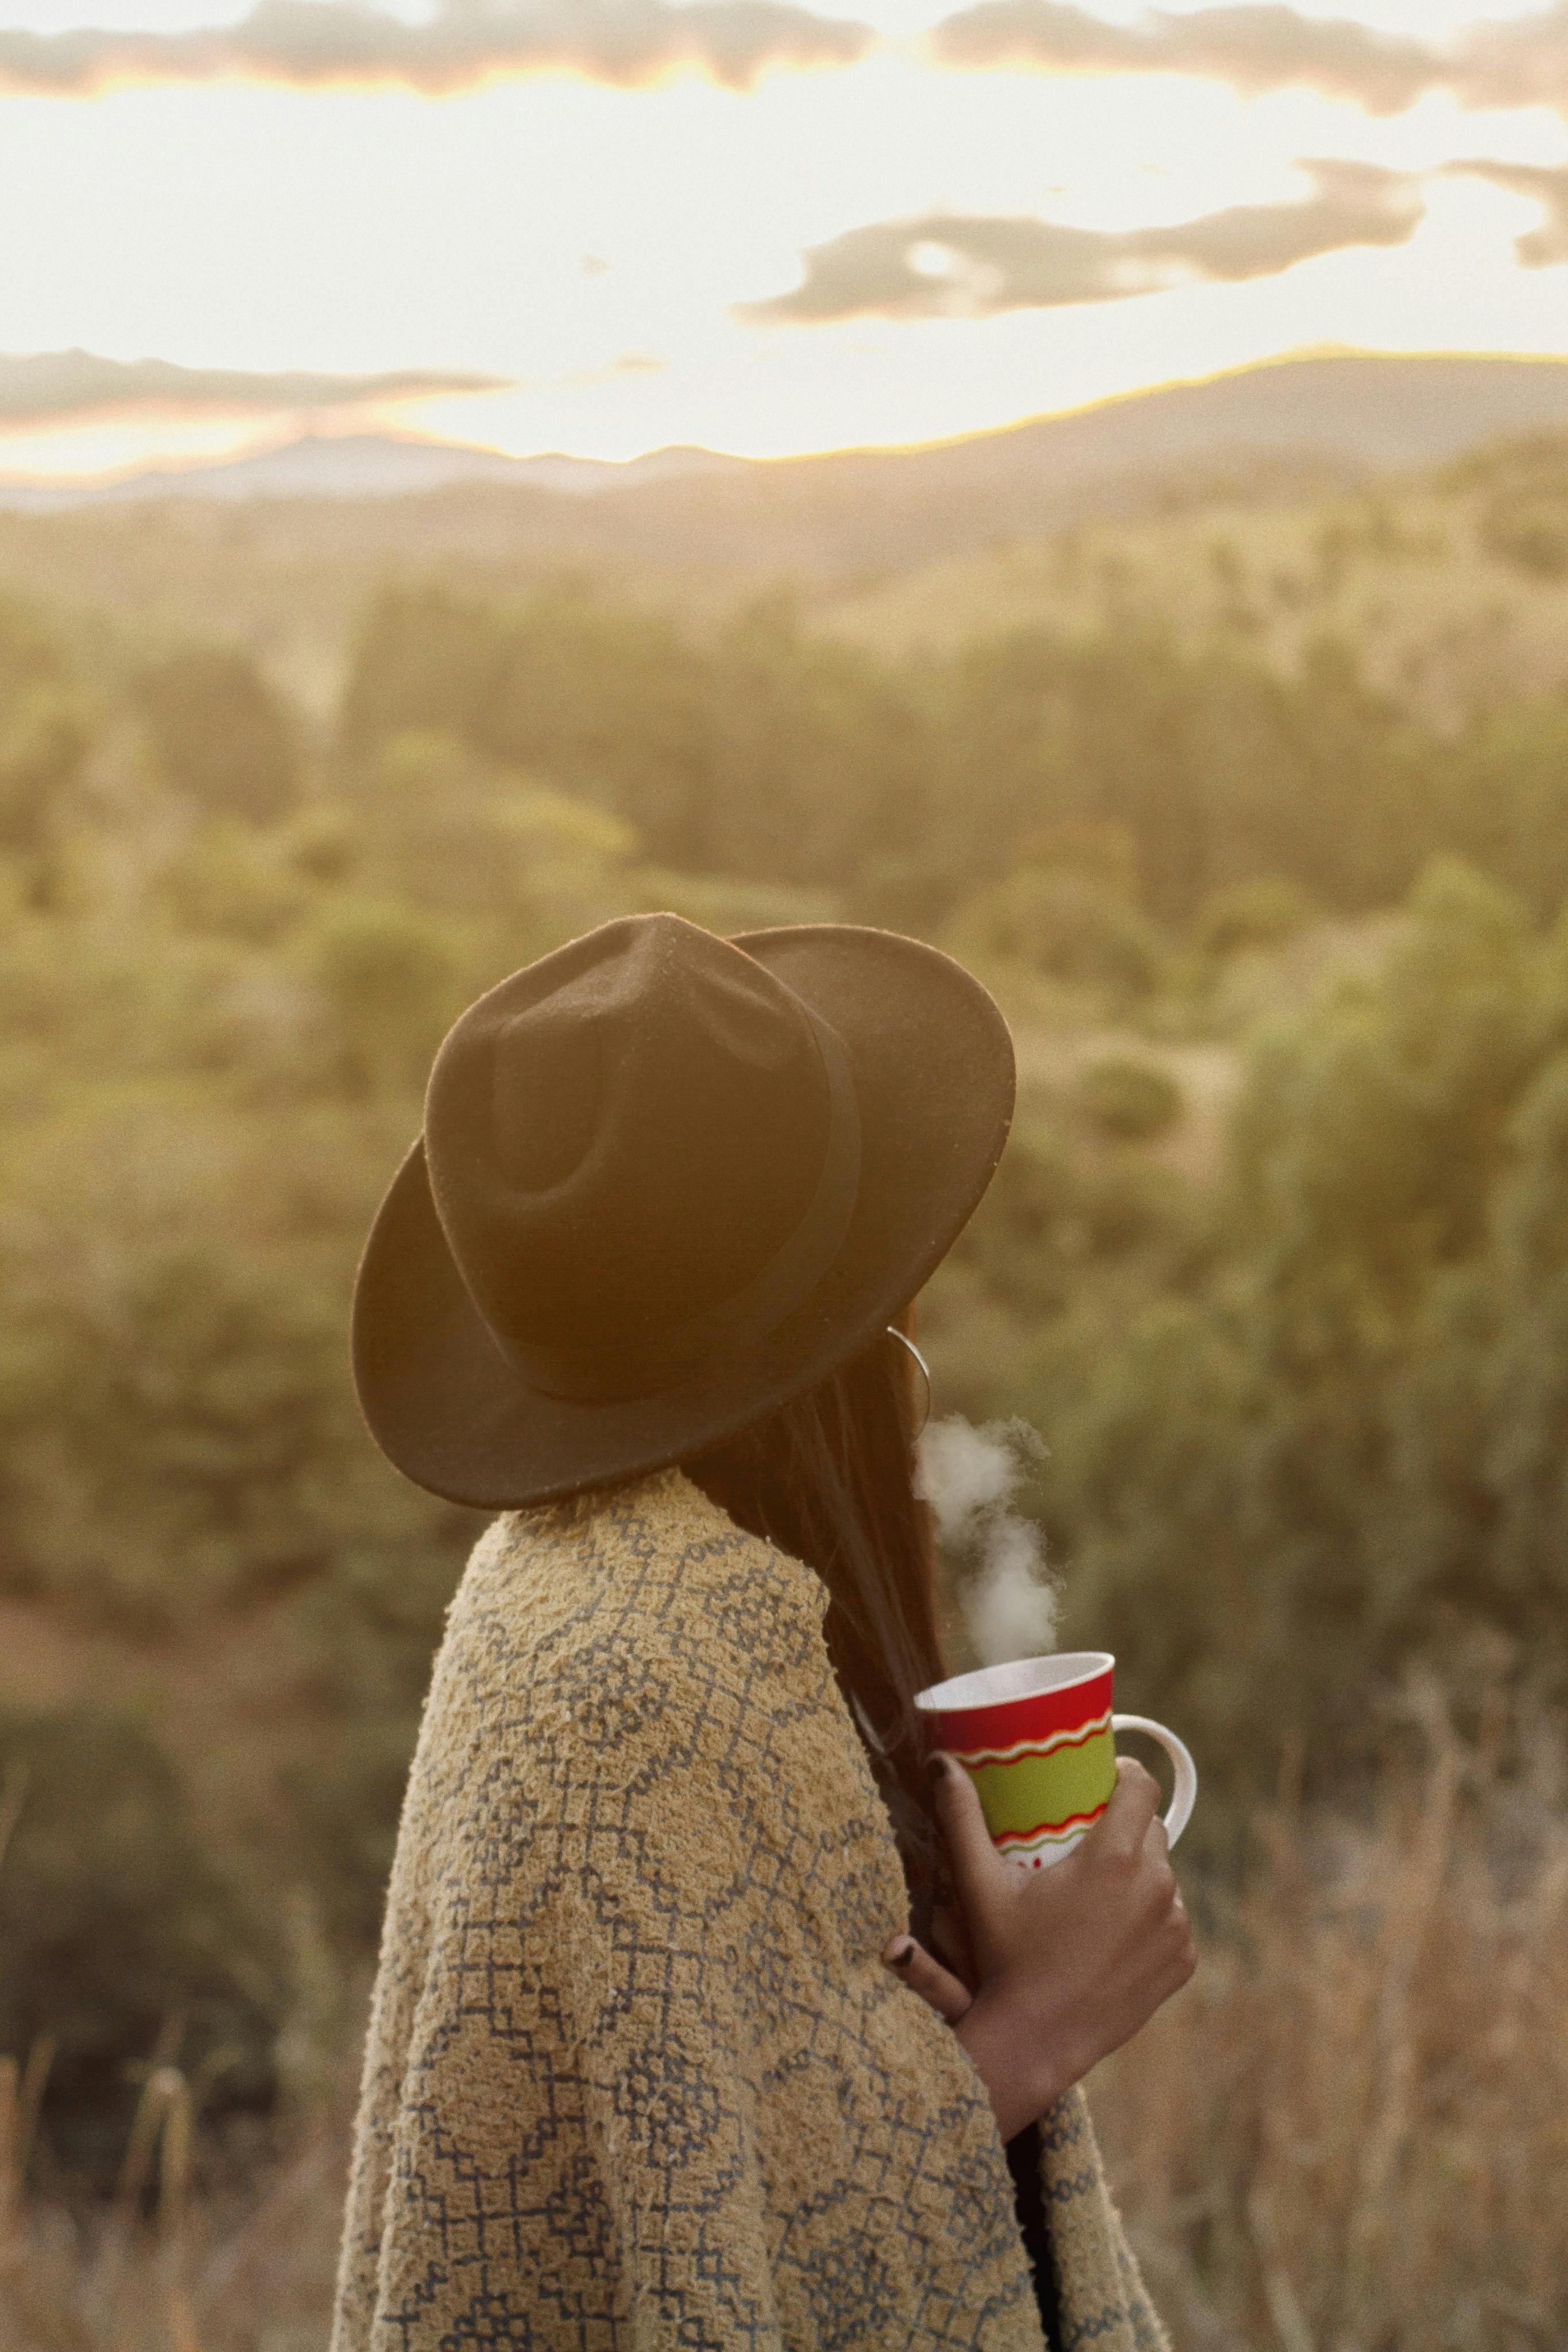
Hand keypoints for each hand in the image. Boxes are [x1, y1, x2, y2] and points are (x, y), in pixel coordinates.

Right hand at [881, 1755, 1195, 2142]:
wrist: (1036, 2042)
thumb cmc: (1005, 1959)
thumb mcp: (980, 1885)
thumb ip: (962, 1817)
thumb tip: (941, 1763)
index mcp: (1115, 1859)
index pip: (1142, 1787)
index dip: (1125, 1775)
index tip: (1104, 1781)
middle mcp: (1156, 1888)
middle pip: (1153, 1831)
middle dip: (1127, 1827)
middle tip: (1089, 1841)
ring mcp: (1174, 1929)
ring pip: (1165, 1877)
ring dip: (1141, 1875)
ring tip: (1101, 1892)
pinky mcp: (1182, 1963)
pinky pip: (1173, 1921)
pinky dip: (1153, 1919)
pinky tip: (1117, 1932)